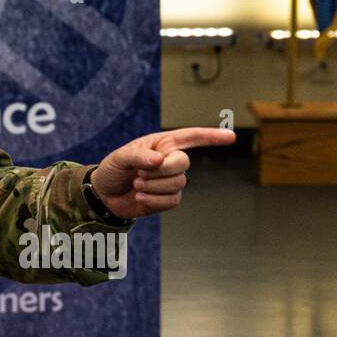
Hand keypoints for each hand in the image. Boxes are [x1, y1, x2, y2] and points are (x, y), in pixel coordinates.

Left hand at [90, 127, 235, 218]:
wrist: (105, 195)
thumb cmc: (112, 170)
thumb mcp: (119, 158)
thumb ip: (138, 156)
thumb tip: (159, 160)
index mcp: (161, 144)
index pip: (190, 137)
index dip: (211, 136)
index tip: (231, 136)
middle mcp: (169, 160)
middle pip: (183, 163)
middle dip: (162, 171)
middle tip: (139, 175)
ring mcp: (170, 180)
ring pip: (178, 184)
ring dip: (154, 187)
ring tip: (136, 185)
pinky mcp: (168, 198)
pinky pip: (172, 200)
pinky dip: (154, 200)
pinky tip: (140, 197)